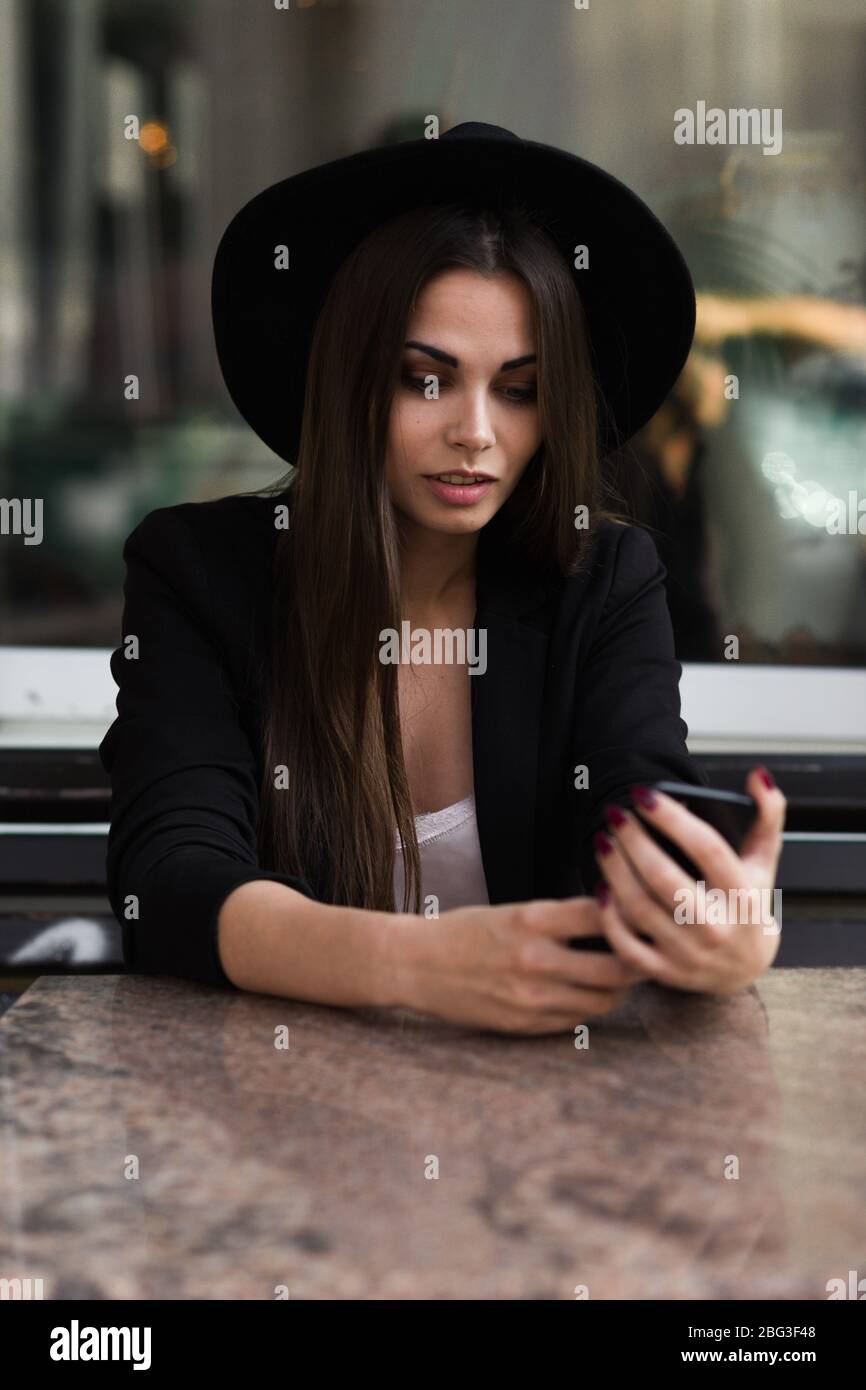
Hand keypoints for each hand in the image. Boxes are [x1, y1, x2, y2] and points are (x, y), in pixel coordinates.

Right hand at [399, 896, 647, 1034]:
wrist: (416, 965)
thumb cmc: (466, 931)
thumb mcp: (513, 911)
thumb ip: (561, 919)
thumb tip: (616, 921)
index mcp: (532, 920)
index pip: (603, 916)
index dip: (630, 915)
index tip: (642, 915)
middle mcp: (536, 960)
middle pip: (617, 968)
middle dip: (640, 961)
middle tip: (649, 953)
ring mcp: (532, 998)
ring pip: (604, 1001)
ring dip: (621, 989)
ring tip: (624, 976)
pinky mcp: (525, 1025)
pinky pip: (577, 1021)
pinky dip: (590, 1007)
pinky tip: (588, 994)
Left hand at [592, 766, 785, 995]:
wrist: (745, 968)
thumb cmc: (748, 903)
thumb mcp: (764, 862)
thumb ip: (767, 816)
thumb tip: (758, 775)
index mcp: (743, 894)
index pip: (706, 848)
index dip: (672, 818)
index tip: (643, 794)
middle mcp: (717, 927)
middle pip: (664, 877)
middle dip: (633, 840)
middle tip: (615, 813)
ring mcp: (689, 954)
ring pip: (639, 908)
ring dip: (614, 869)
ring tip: (603, 840)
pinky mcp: (665, 972)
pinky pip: (626, 945)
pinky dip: (609, 915)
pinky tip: (602, 885)